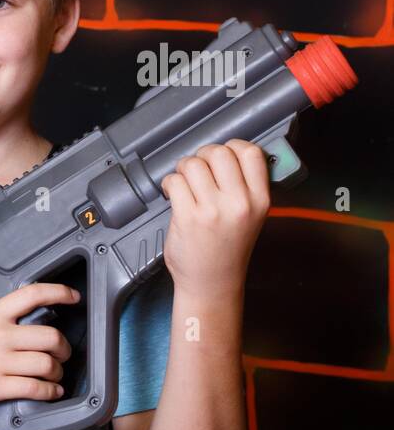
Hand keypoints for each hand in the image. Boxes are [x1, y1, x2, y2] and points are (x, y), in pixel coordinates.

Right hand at [0, 282, 77, 407]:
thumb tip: (25, 329)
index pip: (33, 294)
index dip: (59, 293)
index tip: (73, 297)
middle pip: (50, 337)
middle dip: (64, 348)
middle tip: (62, 353)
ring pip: (47, 364)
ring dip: (58, 372)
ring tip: (54, 375)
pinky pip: (35, 388)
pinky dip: (50, 392)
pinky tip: (51, 391)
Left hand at [160, 140, 270, 298]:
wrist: (212, 282)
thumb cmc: (228, 248)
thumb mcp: (251, 216)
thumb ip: (245, 187)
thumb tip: (227, 154)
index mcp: (260, 199)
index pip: (251, 153)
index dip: (232, 147)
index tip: (221, 158)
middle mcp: (239, 202)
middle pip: (218, 152)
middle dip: (202, 156)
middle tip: (197, 171)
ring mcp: (213, 210)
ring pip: (193, 164)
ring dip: (183, 169)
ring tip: (184, 183)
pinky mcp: (188, 217)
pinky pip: (174, 181)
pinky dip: (170, 183)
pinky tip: (174, 194)